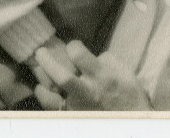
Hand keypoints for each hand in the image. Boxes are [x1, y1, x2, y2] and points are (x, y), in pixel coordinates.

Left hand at [36, 40, 152, 110]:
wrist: (131, 123)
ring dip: (41, 79)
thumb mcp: (126, 73)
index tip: (73, 47)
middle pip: (60, 75)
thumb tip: (92, 55)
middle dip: (46, 61)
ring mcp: (77, 107)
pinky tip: (43, 88)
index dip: (73, 46)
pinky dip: (44, 96)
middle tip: (40, 51)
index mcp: (102, 77)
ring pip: (50, 94)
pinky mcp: (71, 116)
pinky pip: (51, 107)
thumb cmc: (130, 97)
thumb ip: (107, 61)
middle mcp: (87, 92)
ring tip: (39, 69)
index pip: (78, 54)